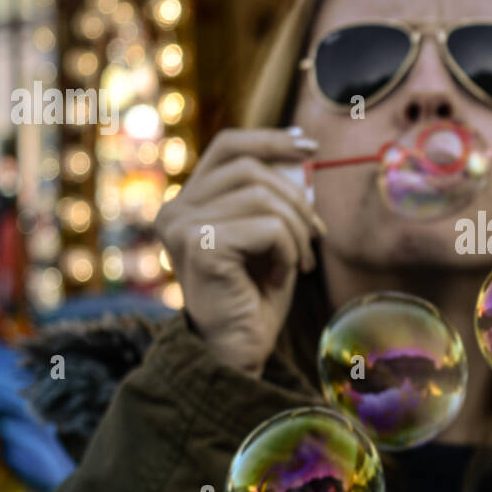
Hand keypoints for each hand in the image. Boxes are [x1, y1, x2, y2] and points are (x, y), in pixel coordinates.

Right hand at [156, 128, 324, 376]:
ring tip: (300, 262)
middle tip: (317, 235)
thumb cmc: (255, 298)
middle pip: (250, 168)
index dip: (270, 140)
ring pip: (263, 197)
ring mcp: (182, 227)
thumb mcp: (267, 235)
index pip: (227, 147)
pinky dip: (288, 250)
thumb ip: (273, 195)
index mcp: (187, 203)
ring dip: (297, 230)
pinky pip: (268, 227)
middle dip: (297, 198)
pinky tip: (280, 277)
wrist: (238, 351)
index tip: (309, 148)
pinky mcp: (200, 246)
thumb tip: (301, 150)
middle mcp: (175, 210)